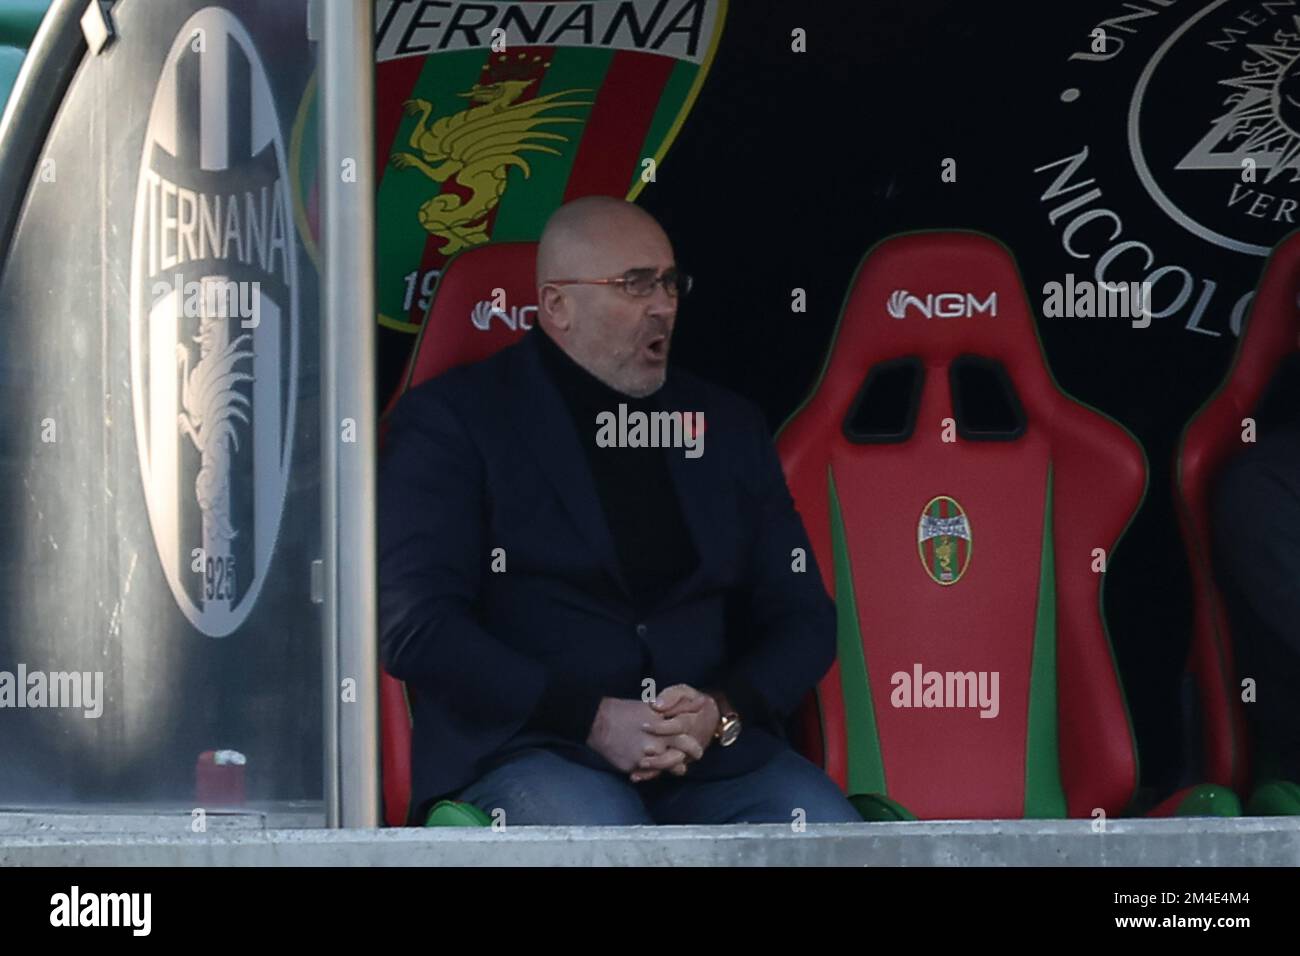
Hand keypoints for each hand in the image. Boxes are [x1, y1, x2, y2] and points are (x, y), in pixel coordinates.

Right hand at [586, 697, 700, 781]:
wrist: (599, 722)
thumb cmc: (625, 711)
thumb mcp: (651, 709)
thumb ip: (670, 715)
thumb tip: (690, 712)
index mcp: (663, 728)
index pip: (686, 742)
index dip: (693, 748)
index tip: (697, 751)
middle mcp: (656, 744)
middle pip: (678, 759)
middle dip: (683, 762)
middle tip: (684, 765)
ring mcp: (645, 758)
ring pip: (663, 768)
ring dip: (666, 767)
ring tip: (667, 766)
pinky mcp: (633, 767)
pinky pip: (645, 773)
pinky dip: (646, 770)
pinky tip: (645, 765)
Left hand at [636, 684, 719, 780]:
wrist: (709, 717)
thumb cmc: (691, 701)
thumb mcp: (685, 692)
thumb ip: (671, 696)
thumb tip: (655, 705)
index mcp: (691, 722)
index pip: (677, 727)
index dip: (661, 727)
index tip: (644, 725)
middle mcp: (689, 742)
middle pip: (676, 755)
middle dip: (658, 757)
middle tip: (642, 754)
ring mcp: (683, 753)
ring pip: (670, 765)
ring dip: (654, 768)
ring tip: (639, 764)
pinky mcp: (677, 760)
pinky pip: (664, 770)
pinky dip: (650, 774)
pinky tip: (634, 776)